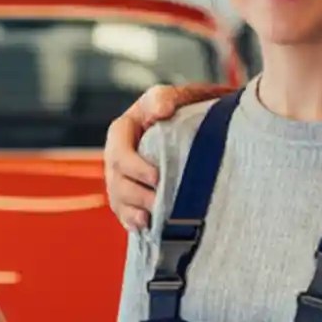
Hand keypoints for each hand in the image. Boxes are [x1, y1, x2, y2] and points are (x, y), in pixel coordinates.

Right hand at [104, 83, 230, 230]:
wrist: (206, 127)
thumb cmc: (189, 108)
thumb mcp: (178, 96)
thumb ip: (165, 98)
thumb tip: (161, 111)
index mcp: (125, 128)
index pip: (118, 148)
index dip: (133, 166)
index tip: (156, 177)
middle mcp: (120, 153)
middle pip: (116, 177)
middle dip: (134, 192)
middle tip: (157, 201)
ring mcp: (125, 176)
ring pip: (117, 196)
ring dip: (131, 209)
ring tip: (148, 218)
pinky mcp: (135, 193)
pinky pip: (124, 210)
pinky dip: (130, 220)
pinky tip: (143, 226)